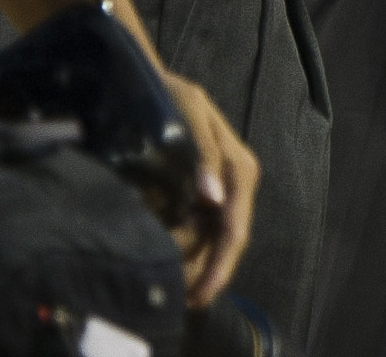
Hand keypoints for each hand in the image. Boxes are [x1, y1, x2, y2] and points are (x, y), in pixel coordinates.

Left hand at [160, 68, 257, 307]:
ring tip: (180, 289)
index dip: (222, 262)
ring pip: (215, 237)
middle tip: (190, 301)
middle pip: (229, 237)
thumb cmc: (169, 95)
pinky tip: (175, 262)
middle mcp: (234, 182)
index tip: (202, 291)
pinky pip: (201, 226)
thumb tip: (213, 198)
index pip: (235, 225)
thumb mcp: (188, 113)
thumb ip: (203, 153)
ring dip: (200, 263)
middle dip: (212, 271)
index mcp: (238, 168)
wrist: (146, 83)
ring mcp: (218, 188)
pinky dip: (190, 248)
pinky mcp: (201, 189)